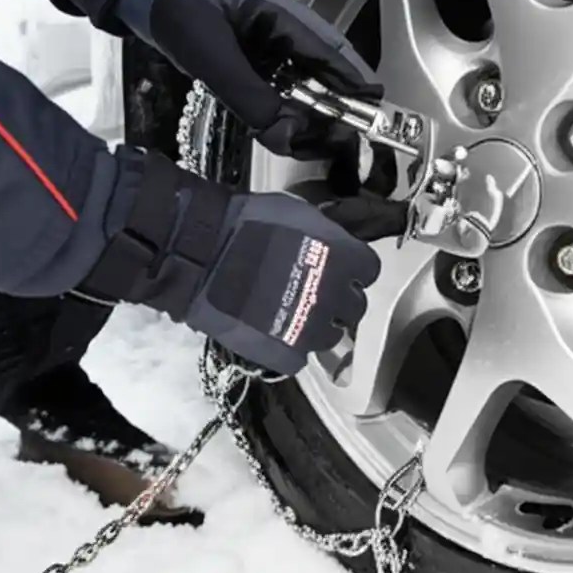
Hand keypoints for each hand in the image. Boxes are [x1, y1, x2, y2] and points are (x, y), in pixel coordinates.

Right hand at [77, 151, 380, 375]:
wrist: (203, 252)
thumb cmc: (245, 222)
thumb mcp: (298, 213)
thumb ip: (325, 233)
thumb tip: (333, 242)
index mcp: (344, 257)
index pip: (369, 271)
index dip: (354, 272)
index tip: (340, 271)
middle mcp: (336, 294)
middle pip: (354, 307)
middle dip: (337, 301)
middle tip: (315, 296)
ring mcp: (312, 327)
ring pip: (331, 337)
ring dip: (317, 328)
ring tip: (293, 318)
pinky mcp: (287, 352)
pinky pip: (300, 359)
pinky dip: (290, 350)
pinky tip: (275, 336)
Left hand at [115, 0, 381, 159]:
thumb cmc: (172, 4)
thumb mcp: (211, 54)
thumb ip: (249, 98)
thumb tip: (288, 139)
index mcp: (282, 16)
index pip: (332, 53)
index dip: (356, 85)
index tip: (374, 114)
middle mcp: (279, 28)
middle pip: (321, 70)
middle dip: (336, 106)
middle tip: (344, 143)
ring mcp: (260, 40)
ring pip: (299, 80)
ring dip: (309, 112)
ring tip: (319, 143)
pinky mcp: (242, 54)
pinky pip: (272, 84)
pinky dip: (282, 109)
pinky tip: (284, 130)